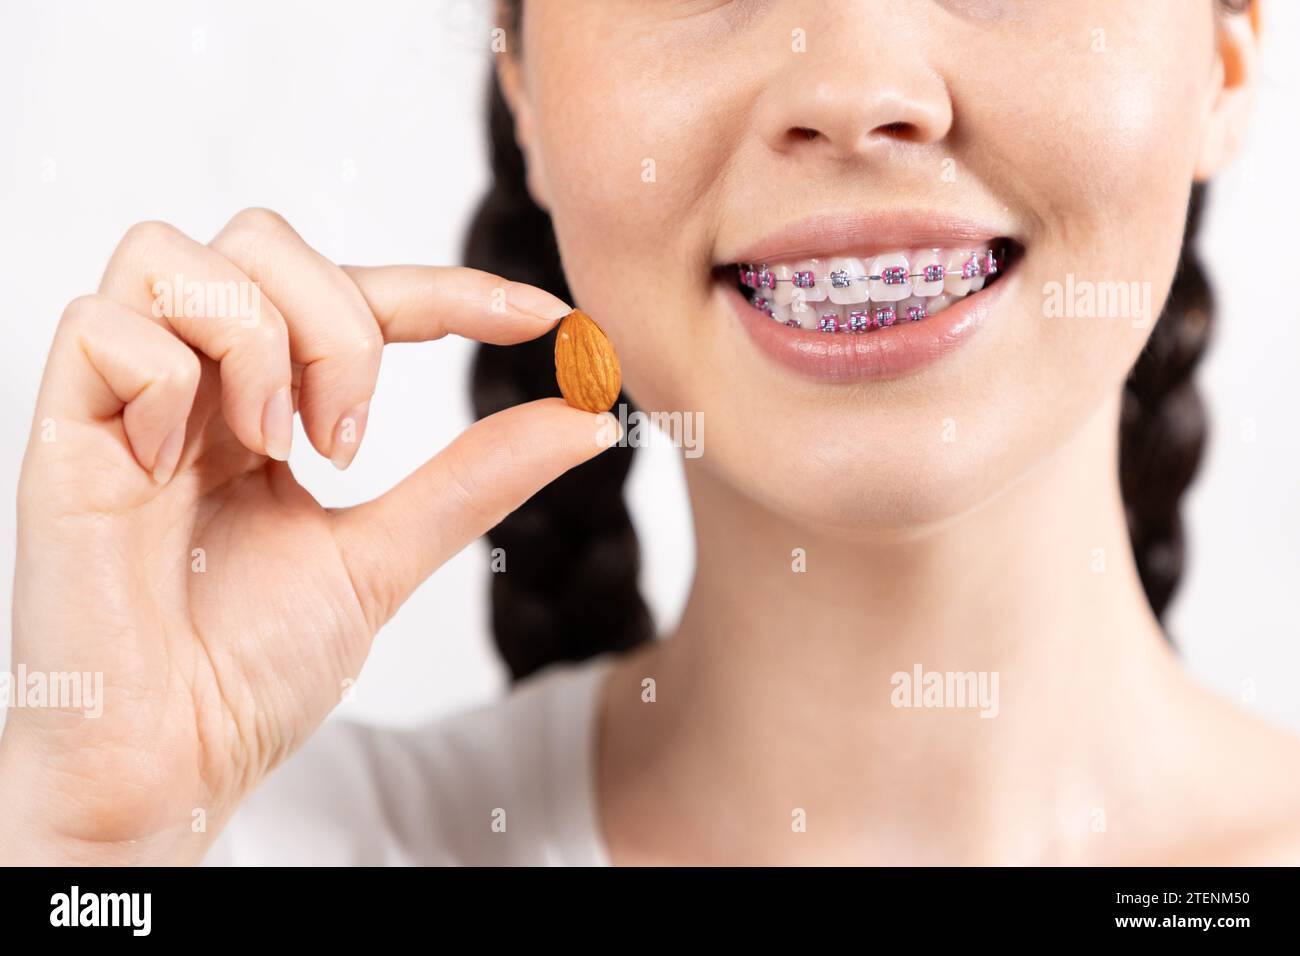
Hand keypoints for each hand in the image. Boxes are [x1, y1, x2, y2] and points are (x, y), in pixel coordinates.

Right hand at [0, 208, 613, 863]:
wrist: (171, 760)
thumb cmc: (251, 670)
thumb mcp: (385, 555)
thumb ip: (474, 479)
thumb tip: (587, 420)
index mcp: (263, 406)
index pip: (358, 297)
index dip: (451, 289)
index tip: (545, 317)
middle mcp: (196, 384)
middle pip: (263, 238)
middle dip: (339, 320)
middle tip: (349, 438)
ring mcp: (125, 401)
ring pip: (178, 253)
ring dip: (261, 340)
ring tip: (275, 447)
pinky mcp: (61, 430)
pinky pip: (105, 328)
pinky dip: (169, 379)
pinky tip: (181, 464)